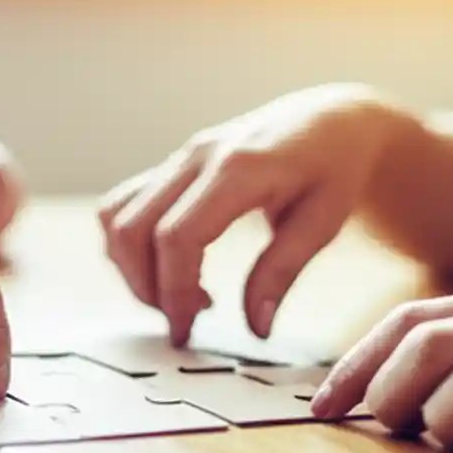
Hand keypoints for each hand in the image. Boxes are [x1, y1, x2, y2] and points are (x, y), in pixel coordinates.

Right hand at [98, 85, 402, 344]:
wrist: (333, 121)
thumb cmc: (335, 169)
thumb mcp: (323, 224)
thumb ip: (282, 272)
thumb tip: (255, 326)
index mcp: (237, 169)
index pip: (177, 237)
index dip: (172, 291)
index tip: (186, 330)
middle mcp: (198, 157)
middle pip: (133, 228)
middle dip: (146, 287)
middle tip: (183, 321)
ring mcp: (180, 157)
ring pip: (118, 215)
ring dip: (132, 266)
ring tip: (178, 295)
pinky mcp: (174, 165)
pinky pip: (126, 204)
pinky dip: (133, 244)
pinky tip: (172, 265)